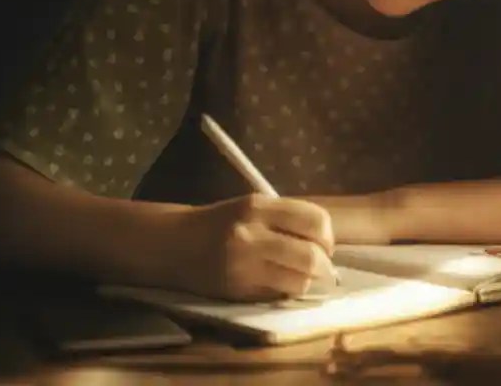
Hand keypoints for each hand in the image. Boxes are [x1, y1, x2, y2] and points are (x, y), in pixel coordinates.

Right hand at [171, 194, 337, 300]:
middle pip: (311, 256)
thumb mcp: (252, 208)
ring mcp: (243, 264)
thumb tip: (326, 242)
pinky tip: (279, 284)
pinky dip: (287, 292)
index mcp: (258, 206)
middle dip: (324, 265)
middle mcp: (251, 233)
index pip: (314, 220)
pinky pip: (278, 295)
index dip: (327, 236)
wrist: (173, 244)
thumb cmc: (220, 224)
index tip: (324, 244)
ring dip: (307, 282)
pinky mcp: (237, 289)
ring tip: (300, 277)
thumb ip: (286, 218)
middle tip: (320, 267)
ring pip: (299, 280)